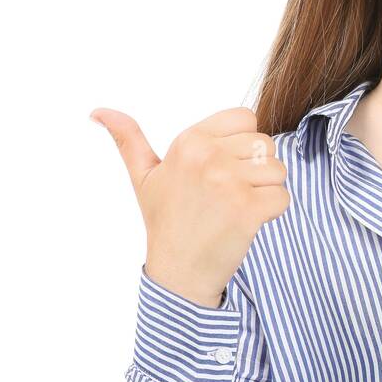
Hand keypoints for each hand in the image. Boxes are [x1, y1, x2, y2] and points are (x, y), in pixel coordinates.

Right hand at [91, 105, 290, 306]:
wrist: (178, 270)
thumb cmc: (166, 221)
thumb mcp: (143, 176)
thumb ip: (128, 139)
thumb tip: (98, 111)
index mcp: (189, 142)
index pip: (245, 118)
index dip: (243, 142)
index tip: (224, 167)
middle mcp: (208, 157)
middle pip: (265, 144)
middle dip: (256, 168)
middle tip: (229, 194)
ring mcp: (229, 183)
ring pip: (278, 170)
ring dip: (266, 190)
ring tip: (238, 206)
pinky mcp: (249, 209)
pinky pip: (282, 197)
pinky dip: (273, 211)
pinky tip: (248, 221)